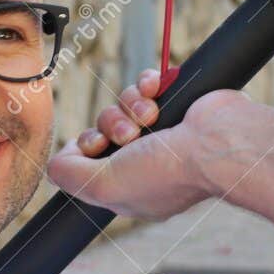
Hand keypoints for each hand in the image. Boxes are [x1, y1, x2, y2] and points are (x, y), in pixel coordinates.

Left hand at [47, 69, 234, 220]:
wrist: (219, 142)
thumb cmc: (169, 171)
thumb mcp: (105, 186)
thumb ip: (70, 176)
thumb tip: (55, 165)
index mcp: (131, 189)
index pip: (90, 164)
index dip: (85, 149)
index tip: (95, 147)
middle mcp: (147, 162)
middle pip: (103, 130)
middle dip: (110, 126)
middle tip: (129, 135)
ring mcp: (163, 133)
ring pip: (122, 106)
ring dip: (130, 105)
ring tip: (149, 115)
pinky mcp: (176, 105)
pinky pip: (145, 85)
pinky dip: (147, 84)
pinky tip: (156, 90)